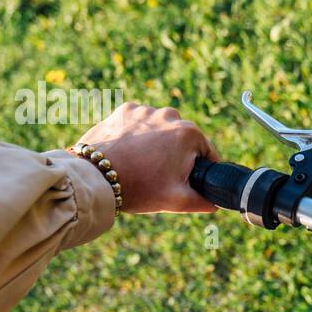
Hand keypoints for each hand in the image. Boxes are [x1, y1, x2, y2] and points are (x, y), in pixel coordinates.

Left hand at [75, 103, 218, 213]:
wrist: (94, 177)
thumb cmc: (138, 188)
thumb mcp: (177, 200)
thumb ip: (205, 201)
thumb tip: (217, 201)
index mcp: (189, 133)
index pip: (207, 153)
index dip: (200, 170)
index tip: (184, 181)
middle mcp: (170, 115)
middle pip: (183, 140)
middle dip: (177, 156)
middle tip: (159, 176)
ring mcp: (146, 110)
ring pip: (161, 129)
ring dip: (157, 143)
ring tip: (142, 164)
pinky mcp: (124, 110)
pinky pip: (140, 122)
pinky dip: (138, 134)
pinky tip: (129, 151)